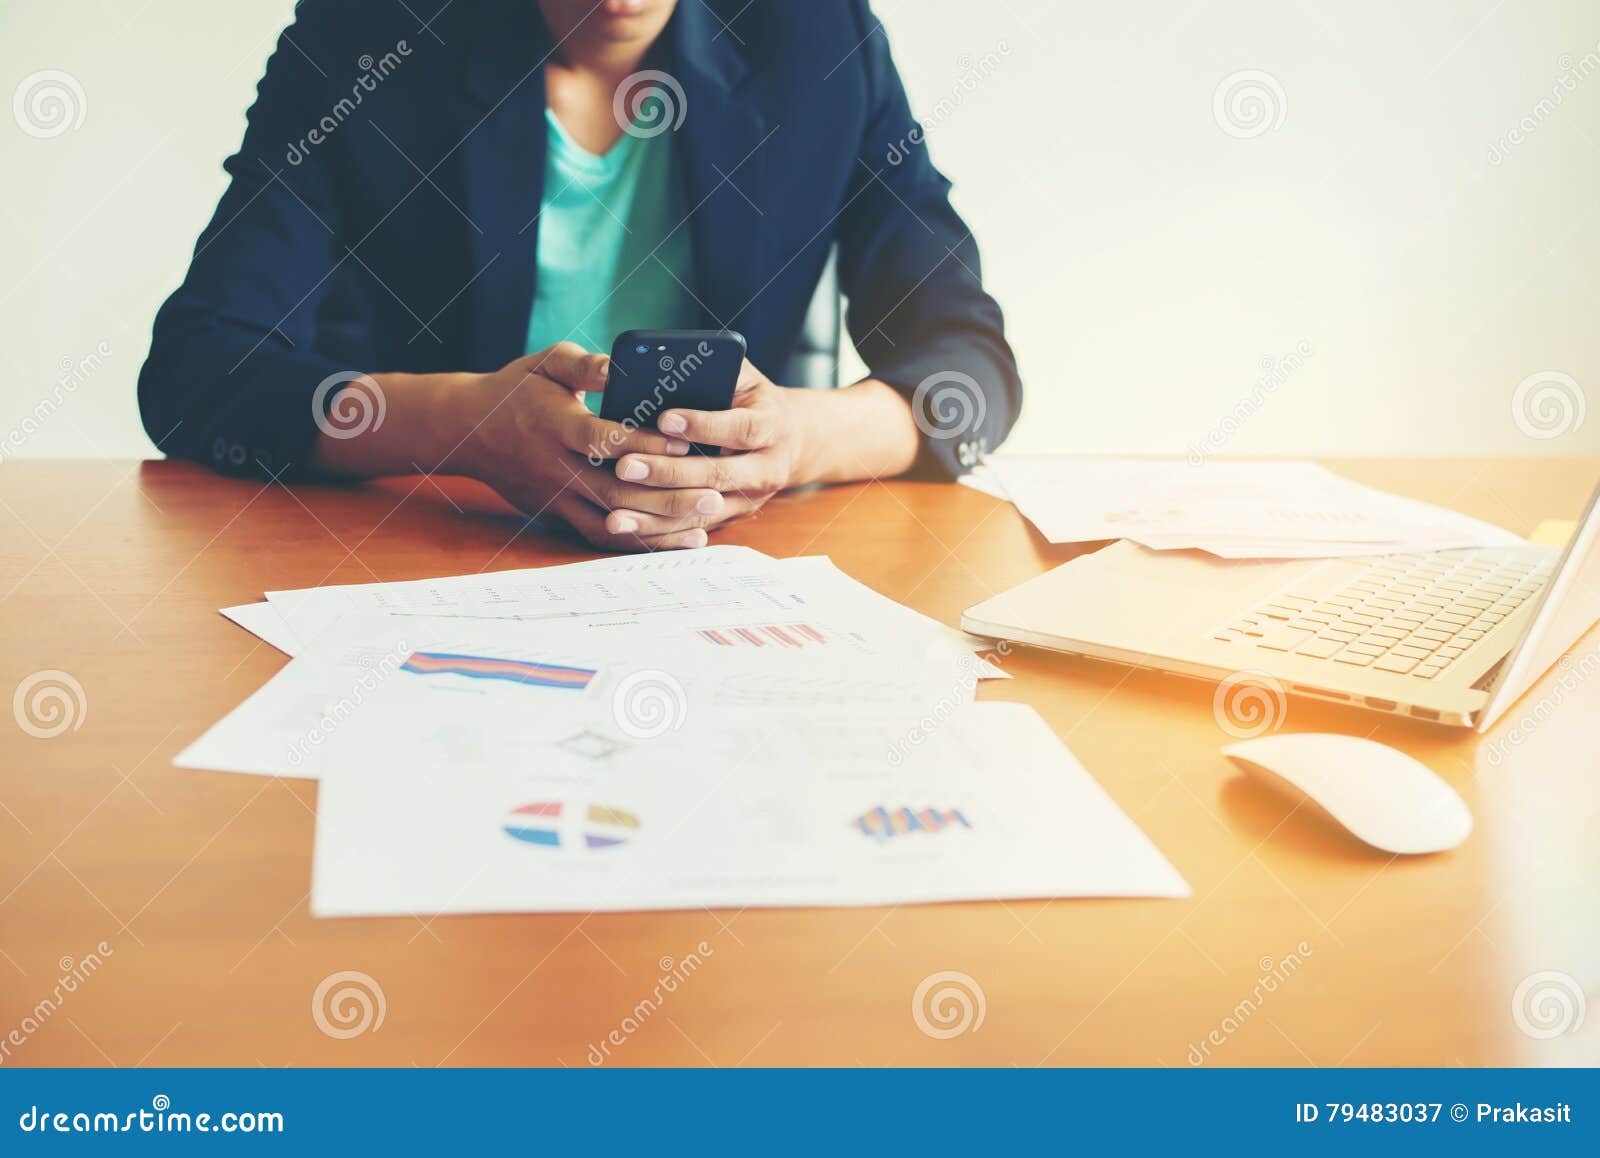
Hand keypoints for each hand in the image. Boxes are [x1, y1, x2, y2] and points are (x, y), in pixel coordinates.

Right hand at [459, 343, 729, 550]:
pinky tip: (674, 540)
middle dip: (666, 496)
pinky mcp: (558, 514)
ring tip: (704, 526)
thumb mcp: (546, 363)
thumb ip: (585, 364)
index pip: (603, 439)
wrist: (469, 431)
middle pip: (615, 489)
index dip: (644, 443)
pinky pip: (600, 536)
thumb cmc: (517, 389)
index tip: (684, 443)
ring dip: (658, 528)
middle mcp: (555, 466)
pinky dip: (638, 541)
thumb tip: (621, 366)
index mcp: (554, 424)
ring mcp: (556, 496)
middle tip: (713, 496)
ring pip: (611, 522)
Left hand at [607, 360, 808, 530]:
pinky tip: (626, 526)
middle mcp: (766, 468)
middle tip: (626, 466)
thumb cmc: (752, 400)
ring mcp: (751, 498)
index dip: (703, 425)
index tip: (664, 418)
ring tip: (616, 511)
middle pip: (718, 475)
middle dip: (670, 472)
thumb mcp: (744, 377)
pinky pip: (693, 528)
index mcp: (772, 427)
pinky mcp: (733, 517)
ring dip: (657, 513)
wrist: (790, 441)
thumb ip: (717, 369)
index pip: (739, 428)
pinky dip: (658, 530)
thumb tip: (668, 363)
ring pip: (703, 510)